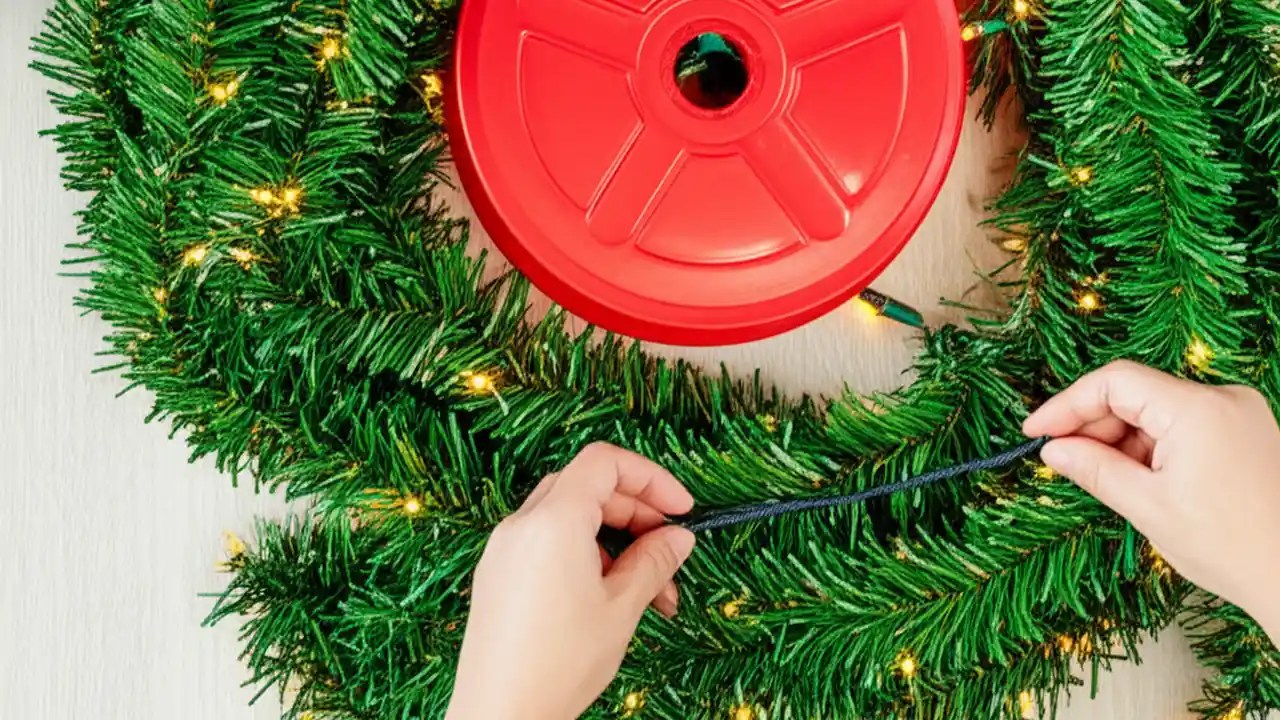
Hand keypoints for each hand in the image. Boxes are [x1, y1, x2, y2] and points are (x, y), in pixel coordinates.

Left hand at [446, 443, 696, 719]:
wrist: (499, 715)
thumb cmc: (559, 663)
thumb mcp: (621, 608)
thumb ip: (653, 562)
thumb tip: (678, 538)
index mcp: (553, 521)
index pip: (604, 462)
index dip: (650, 477)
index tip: (680, 509)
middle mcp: (522, 525)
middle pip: (587, 488)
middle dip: (636, 513)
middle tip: (670, 550)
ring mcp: (504, 550)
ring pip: (568, 518)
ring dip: (614, 541)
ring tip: (649, 591)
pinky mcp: (498, 575)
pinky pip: (546, 544)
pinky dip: (584, 554)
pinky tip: (608, 596)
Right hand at [1024, 361, 1279, 641]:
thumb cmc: (1227, 546)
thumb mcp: (1147, 506)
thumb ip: (1095, 469)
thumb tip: (1052, 449)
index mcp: (1198, 410)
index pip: (1116, 381)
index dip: (1068, 404)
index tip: (1036, 431)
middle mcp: (1223, 398)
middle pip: (1138, 393)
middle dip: (1094, 425)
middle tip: (1062, 459)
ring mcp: (1239, 413)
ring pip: (1159, 410)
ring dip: (1123, 439)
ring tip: (1105, 478)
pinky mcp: (1247, 431)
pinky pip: (1184, 424)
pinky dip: (1154, 446)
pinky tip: (1139, 478)